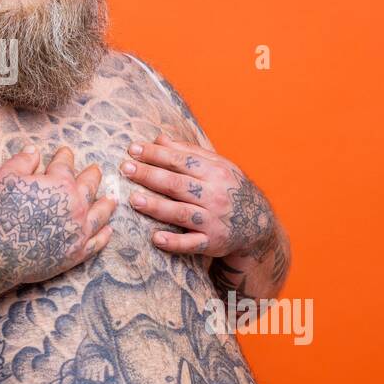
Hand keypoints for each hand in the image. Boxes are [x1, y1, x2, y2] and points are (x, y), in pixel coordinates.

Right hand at [0, 145, 116, 288]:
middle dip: (92, 175)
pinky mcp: (77, 253)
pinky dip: (105, 235)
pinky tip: (108, 230)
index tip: (65, 152)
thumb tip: (34, 150)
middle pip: (90, 185)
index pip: (65, 164)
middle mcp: (76, 205)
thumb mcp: (5, 177)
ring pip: (100, 213)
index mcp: (60, 183)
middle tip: (95, 170)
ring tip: (112, 198)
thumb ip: (22, 161)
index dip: (65, 155)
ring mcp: (79, 230)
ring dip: (107, 203)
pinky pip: (97, 242)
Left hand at [120, 134, 275, 257]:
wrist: (258, 224)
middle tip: (125, 168)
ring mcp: (213, 221)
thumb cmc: (229, 189)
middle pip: (177, 184)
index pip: (181, 161)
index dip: (156, 154)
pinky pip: (192, 244)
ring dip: (157, 207)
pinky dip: (175, 243)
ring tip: (134, 199)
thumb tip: (159, 139)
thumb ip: (188, 153)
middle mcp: (215, 196)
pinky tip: (156, 239)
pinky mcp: (212, 243)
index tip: (133, 149)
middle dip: (150, 175)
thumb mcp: (217, 166)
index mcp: (216, 173)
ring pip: (181, 213)